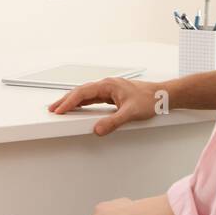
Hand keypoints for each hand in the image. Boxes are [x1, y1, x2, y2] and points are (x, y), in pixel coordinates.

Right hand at [48, 78, 162, 135]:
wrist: (162, 95)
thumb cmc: (150, 99)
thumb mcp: (131, 113)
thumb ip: (113, 122)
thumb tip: (98, 129)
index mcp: (108, 85)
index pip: (83, 93)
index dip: (69, 102)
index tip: (59, 110)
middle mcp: (107, 85)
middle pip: (80, 92)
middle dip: (66, 100)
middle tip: (52, 109)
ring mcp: (109, 90)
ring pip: (85, 95)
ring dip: (73, 101)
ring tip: (61, 109)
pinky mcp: (112, 95)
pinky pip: (92, 98)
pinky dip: (82, 103)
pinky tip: (78, 108)